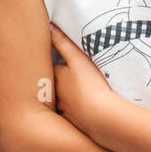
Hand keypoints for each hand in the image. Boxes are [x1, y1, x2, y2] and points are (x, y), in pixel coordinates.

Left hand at [49, 22, 116, 136]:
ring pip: (63, 103)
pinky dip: (76, 114)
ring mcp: (65, 111)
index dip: (58, 65)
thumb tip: (50, 27)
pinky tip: (84, 114)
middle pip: (55, 87)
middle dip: (58, 84)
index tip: (63, 62)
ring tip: (78, 97)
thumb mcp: (78, 60)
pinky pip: (73, 117)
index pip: (53, 69)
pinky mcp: (75, 124)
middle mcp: (57, 96)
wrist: (101, 117)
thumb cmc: (90, 85)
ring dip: (67, 100)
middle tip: (70, 80)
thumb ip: (64, 43)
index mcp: (58, 78)